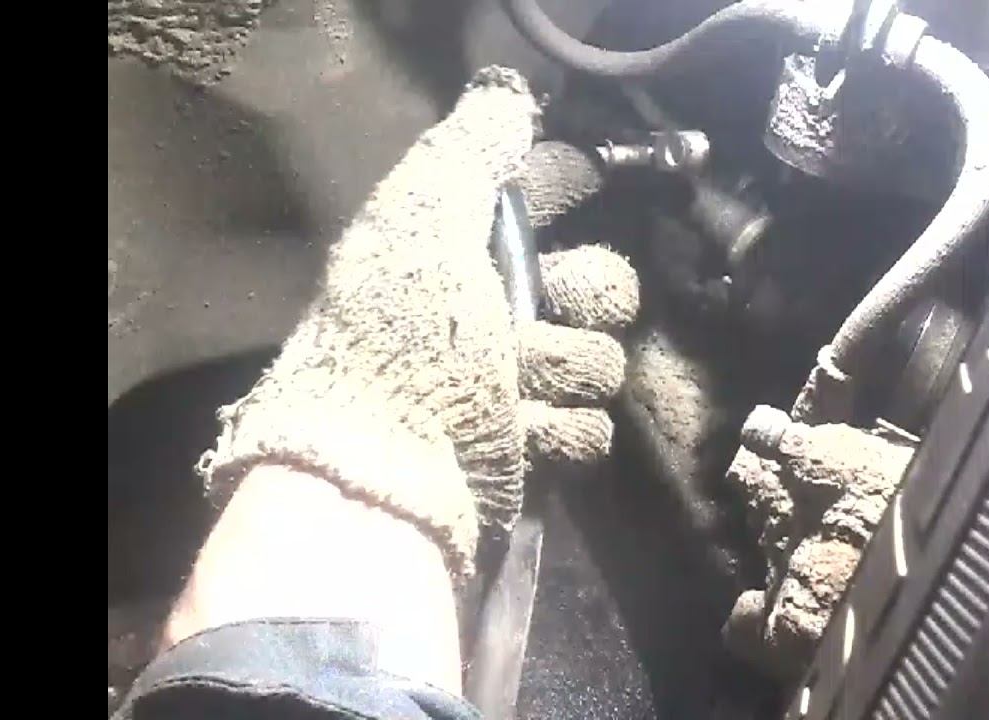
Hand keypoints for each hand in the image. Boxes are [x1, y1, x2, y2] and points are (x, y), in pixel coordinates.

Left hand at [196, 67, 638, 577]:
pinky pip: (592, 426)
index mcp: (460, 255)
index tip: (592, 178)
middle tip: (546, 311)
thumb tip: (505, 96)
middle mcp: (492, 316)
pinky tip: (523, 434)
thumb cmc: (400, 341)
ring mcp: (518, 387)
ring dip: (564, 371)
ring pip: (603, 358)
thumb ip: (468, 154)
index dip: (568, 182)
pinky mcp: (538, 450)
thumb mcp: (420, 225)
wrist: (385, 475)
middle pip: (602, 282)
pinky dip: (560, 430)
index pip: (536, 198)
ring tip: (512, 388)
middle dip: (587, 293)